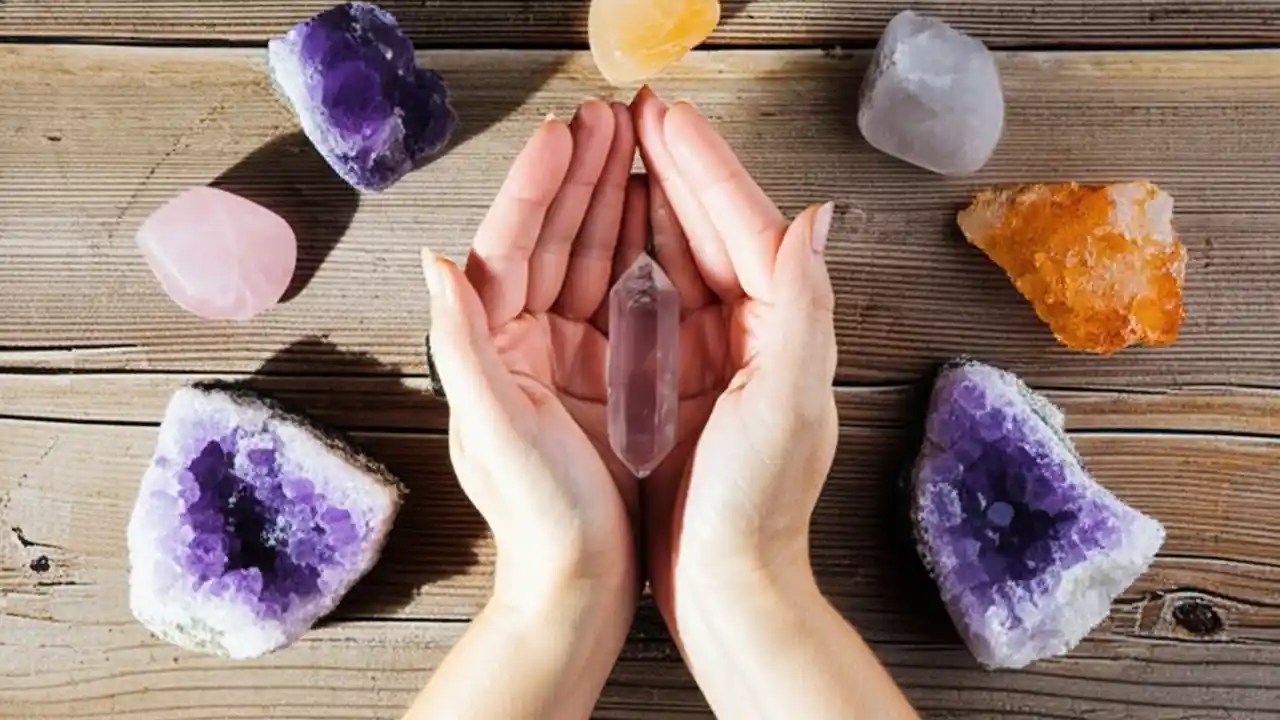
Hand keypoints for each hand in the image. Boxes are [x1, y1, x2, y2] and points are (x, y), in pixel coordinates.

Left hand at [424, 99, 638, 607]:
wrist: (580, 587)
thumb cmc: (540, 521)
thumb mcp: (495, 433)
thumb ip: (462, 347)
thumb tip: (435, 263)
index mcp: (489, 348)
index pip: (509, 246)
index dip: (537, 186)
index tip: (566, 133)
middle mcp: (520, 344)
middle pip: (551, 241)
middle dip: (580, 177)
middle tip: (613, 120)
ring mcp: (563, 358)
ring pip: (588, 260)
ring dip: (611, 202)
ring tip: (636, 150)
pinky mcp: (603, 378)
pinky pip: (621, 299)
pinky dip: (639, 254)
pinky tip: (660, 221)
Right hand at [624, 88, 915, 719]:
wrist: (727, 587)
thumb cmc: (757, 507)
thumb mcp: (788, 405)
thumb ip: (806, 307)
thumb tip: (818, 216)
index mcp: (784, 326)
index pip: (745, 223)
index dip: (705, 164)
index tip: (669, 116)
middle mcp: (753, 331)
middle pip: (711, 229)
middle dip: (676, 168)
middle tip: (639, 115)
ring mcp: (714, 355)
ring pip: (680, 258)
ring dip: (652, 201)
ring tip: (621, 154)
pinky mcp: (680, 384)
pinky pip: (654, 304)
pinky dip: (635, 261)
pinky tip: (613, 236)